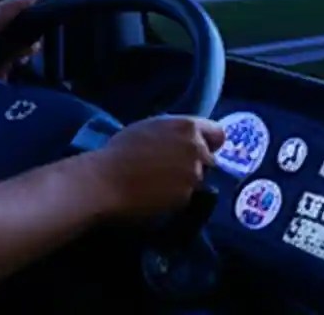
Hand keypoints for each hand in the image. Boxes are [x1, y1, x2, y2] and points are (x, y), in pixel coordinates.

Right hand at [87, 115, 225, 221]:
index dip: (209, 142)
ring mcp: (194, 175)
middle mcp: (196, 149)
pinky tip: (156, 195)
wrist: (105, 180)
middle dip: (196, 163)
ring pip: (198, 179)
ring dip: (185, 181)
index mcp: (188, 127)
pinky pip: (187, 196)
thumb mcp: (150, 127)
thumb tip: (187, 139)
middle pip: (209, 158)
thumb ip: (175, 132)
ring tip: (160, 183)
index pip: (218, 134)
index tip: (200, 149)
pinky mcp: (186, 197)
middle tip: (171, 168)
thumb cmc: (120, 150)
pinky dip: (176, 196)